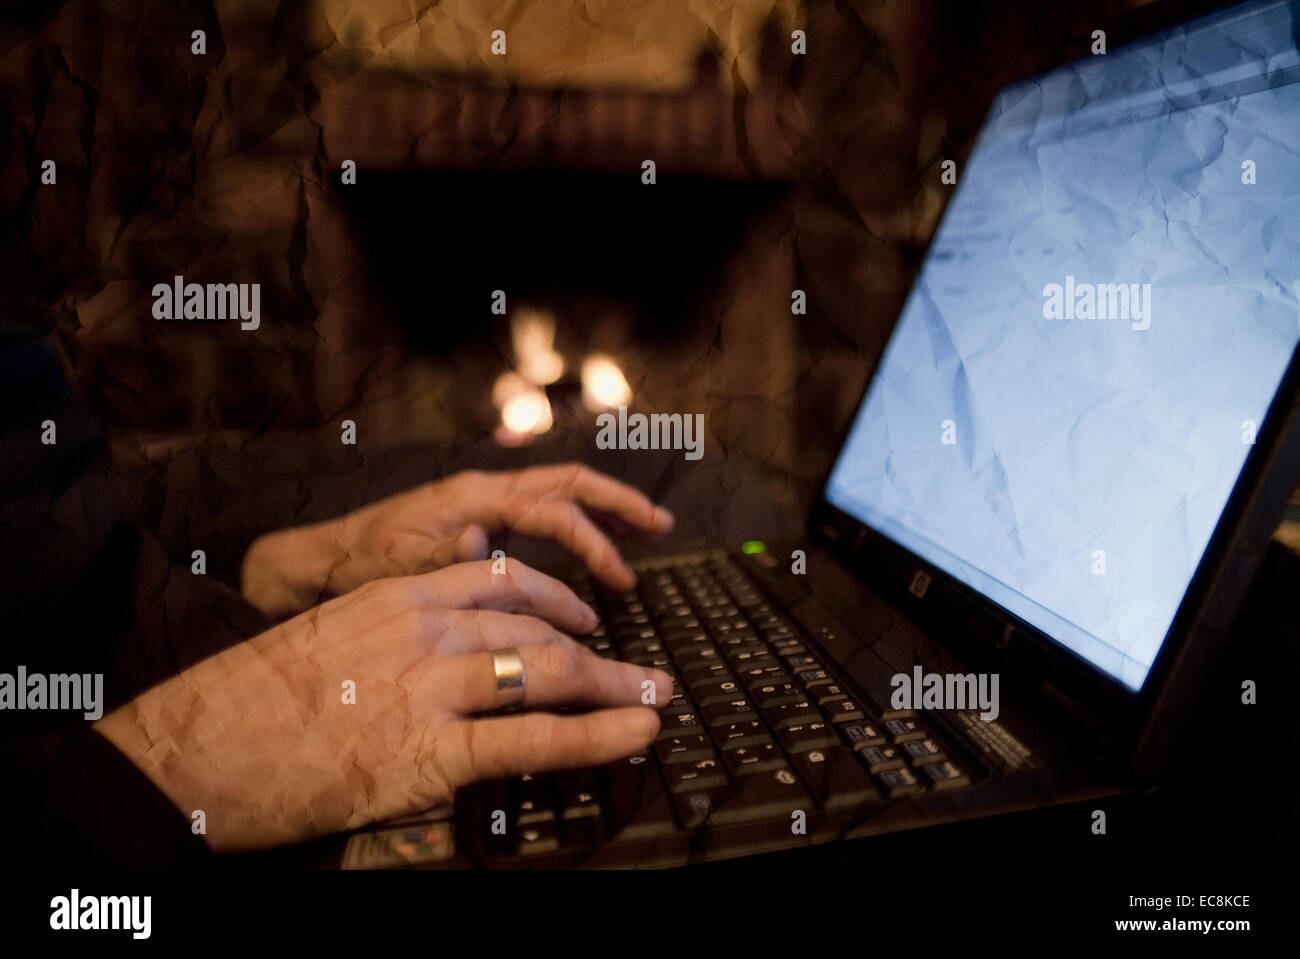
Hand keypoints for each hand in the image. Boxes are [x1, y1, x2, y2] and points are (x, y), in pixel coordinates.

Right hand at [96, 559, 671, 852]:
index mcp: (398, 596)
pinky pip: (534, 737)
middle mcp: (423, 629)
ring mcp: (429, 686)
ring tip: (653, 698)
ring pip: (549, 672)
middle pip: (538, 628)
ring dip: (615, 686)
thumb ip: (395, 637)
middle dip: (600, 650)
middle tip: (640, 670)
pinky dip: (597, 735)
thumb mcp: (332, 640)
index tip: (585, 615)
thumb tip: (445, 657)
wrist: (192, 749)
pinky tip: (636, 732)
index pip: (502, 578)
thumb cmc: (250, 701)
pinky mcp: (427, 750)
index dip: (558, 596)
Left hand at [241, 463, 673, 618]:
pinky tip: (596, 546)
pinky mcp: (481, 519)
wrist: (322, 559)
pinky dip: (578, 523)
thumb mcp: (393, 568)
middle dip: (617, 501)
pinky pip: (543, 511)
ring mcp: (484, 502)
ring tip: (648, 529)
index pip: (553, 512)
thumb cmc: (357, 566)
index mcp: (471, 498)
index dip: (593, 543)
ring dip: (605, 507)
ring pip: (561, 491)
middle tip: (660, 525)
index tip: (621, 580)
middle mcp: (483, 490)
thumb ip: (439, 556)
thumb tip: (480, 542)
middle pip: (568, 481)